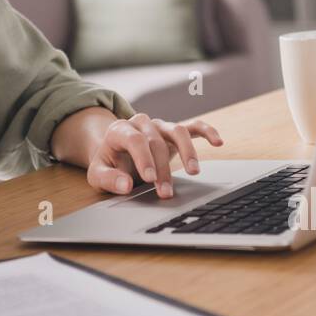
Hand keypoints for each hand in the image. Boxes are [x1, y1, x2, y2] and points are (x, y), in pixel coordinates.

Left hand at [85, 112, 222, 198]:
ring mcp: (159, 125)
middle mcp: (141, 123)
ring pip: (177, 131)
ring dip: (187, 152)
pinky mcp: (173, 131)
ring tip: (194, 172)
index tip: (149, 179)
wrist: (115, 155)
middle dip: (162, 168)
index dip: (144, 158)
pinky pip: (193, 126)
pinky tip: (218, 142)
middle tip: (165, 192)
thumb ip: (109, 179)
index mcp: (119, 130)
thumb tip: (126, 186)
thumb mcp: (97, 175)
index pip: (135, 139)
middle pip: (156, 141)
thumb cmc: (108, 165)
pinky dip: (206, 132)